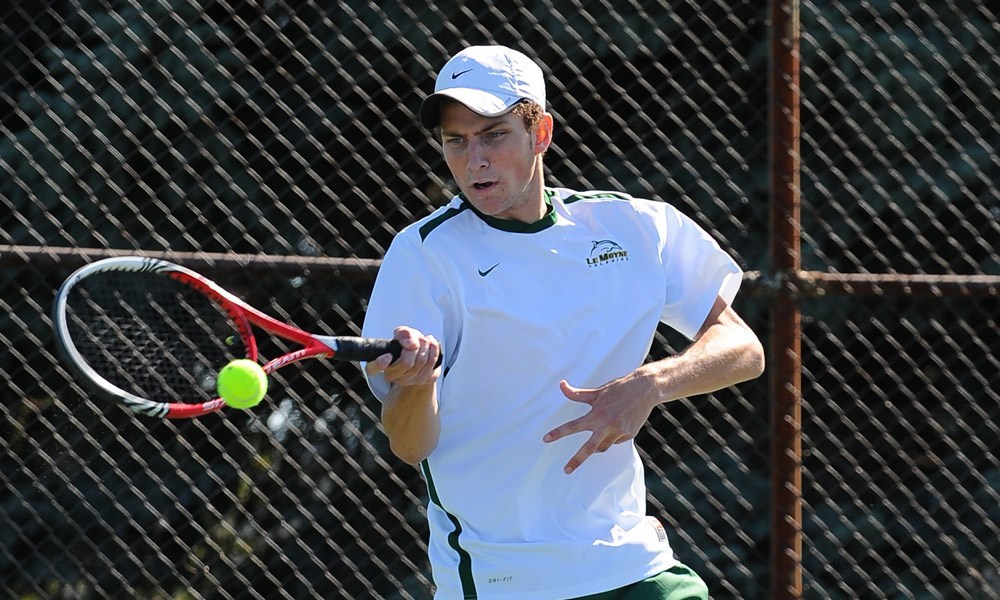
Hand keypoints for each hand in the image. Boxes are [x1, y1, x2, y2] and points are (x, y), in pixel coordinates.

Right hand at [364, 326, 440, 387]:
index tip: (387, 356)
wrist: (420, 356)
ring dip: (426, 345)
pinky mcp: (427, 379)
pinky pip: (433, 363)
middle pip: (407, 363)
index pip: (375, 369)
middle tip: (416, 339)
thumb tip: (412, 343)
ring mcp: (412, 380)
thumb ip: (404, 334)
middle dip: (415, 346)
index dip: (379, 364)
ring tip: (424, 340)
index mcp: (385, 367)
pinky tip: (431, 345)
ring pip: (422, 362)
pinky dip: (434, 349)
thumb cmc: (407, 346)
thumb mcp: (402, 335)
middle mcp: (396, 377)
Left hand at [542, 377, 657, 473]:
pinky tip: (620, 422)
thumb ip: (578, 394)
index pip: (573, 426)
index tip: (545, 439)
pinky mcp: (629, 434)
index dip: (558, 433)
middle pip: (589, 448)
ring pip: (603, 446)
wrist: (645, 389)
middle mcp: (607, 425)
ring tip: (605, 427)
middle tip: (566, 470)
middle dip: (576, 460)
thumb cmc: (618, 388)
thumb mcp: (597, 391)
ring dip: (598, 443)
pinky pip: (616, 440)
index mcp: (596, 414)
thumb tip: (561, 385)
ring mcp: (619, 431)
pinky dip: (613, 435)